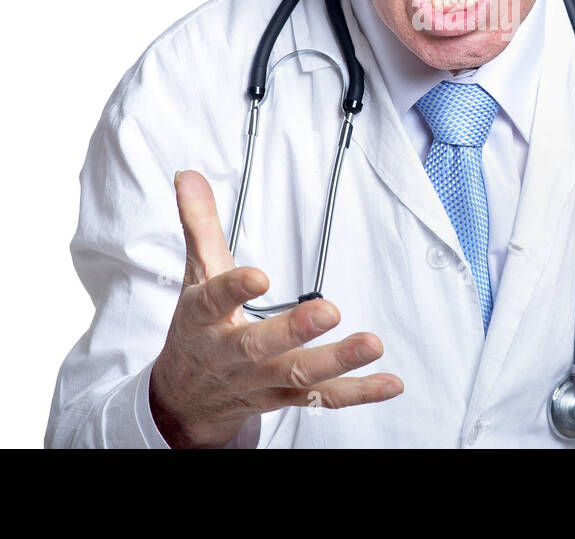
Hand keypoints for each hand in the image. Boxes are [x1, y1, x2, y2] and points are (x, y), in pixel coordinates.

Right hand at [149, 170, 403, 447]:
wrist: (184, 397)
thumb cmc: (198, 327)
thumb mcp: (195, 274)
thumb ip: (199, 224)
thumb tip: (188, 175)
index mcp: (204, 318)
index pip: (215, 301)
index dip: (235, 289)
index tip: (259, 276)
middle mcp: (232, 354)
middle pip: (261, 346)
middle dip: (295, 330)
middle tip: (329, 311)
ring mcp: (261, 380)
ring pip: (298, 374)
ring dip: (338, 361)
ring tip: (372, 344)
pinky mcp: (286, 397)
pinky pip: (324, 398)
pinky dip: (359, 392)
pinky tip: (390, 382)